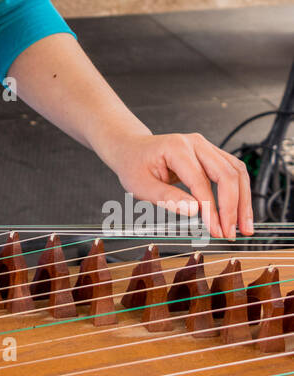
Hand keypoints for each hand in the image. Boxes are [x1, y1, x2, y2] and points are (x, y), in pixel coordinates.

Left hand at [104, 131, 253, 239]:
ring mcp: (206, 146)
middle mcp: (196, 143)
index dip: (211, 209)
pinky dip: (240, 192)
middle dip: (233, 207)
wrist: (132, 149)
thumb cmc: (134, 165)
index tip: (216, 231)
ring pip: (236, 172)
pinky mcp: (212, 154)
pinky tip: (239, 212)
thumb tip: (194, 211)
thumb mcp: (140, 186)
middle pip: (227, 174)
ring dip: (243, 201)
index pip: (201, 181)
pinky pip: (233, 171)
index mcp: (176, 148)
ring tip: (244, 226)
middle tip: (232, 233)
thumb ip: (166, 198)